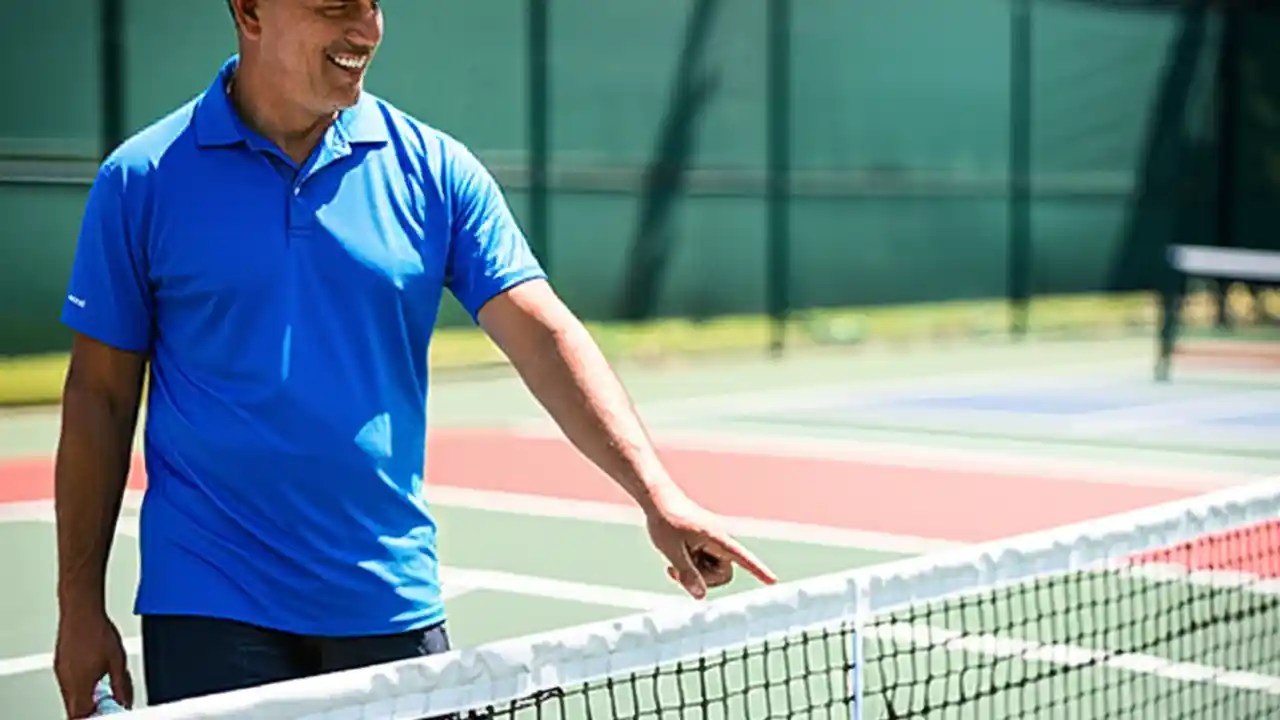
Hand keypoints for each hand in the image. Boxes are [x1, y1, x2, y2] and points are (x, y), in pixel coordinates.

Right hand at [54, 605, 132, 717]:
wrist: (81, 611)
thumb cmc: (97, 631)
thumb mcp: (118, 661)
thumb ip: (121, 685)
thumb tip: (125, 700)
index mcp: (80, 685)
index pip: (81, 715)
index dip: (94, 718)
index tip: (106, 714)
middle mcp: (66, 682)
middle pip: (75, 709)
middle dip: (90, 710)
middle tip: (106, 704)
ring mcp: (61, 673)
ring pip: (71, 697)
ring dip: (85, 698)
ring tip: (102, 686)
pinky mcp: (60, 665)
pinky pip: (68, 684)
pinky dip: (80, 686)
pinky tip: (93, 675)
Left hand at [644, 491, 777, 598]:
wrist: (657, 500)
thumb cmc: (665, 520)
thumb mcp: (672, 551)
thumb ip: (687, 574)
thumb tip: (701, 597)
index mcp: (716, 538)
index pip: (742, 557)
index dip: (757, 571)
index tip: (773, 581)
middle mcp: (718, 541)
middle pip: (724, 573)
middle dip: (703, 579)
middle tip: (676, 572)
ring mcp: (710, 544)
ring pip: (712, 571)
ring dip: (694, 573)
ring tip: (673, 563)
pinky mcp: (702, 546)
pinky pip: (703, 566)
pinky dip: (690, 568)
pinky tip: (672, 564)